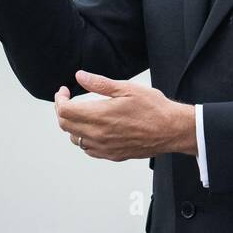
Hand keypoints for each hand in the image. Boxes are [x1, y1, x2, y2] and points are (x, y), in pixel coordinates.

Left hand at [55, 70, 194, 161]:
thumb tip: (81, 76)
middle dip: (62, 111)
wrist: (172, 129)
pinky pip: (88, 150)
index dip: (60, 100)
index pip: (65, 111)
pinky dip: (84, 139)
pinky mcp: (112, 155)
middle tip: (68, 101)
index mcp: (101, 115)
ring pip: (75, 139)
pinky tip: (94, 130)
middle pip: (66, 125)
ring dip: (73, 126)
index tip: (64, 92)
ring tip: (82, 114)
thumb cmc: (154, 108)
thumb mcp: (127, 88)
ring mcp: (104, 147)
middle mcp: (99, 134)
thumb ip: (100, 84)